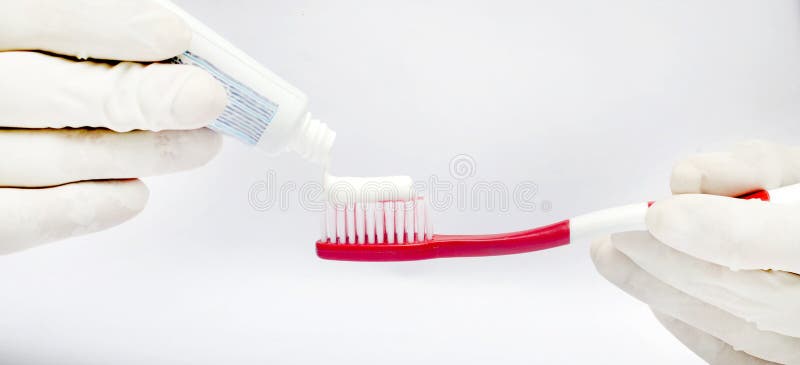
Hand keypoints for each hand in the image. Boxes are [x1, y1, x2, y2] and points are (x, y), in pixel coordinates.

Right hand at [0, 0, 227, 253]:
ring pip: (60, 156)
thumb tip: (166, 49)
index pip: (37, 18)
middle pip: (54, 92)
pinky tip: (136, 194)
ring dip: (144, 153)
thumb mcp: (27, 46)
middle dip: (143, 97)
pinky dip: (92, 206)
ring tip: (200, 146)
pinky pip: (28, 218)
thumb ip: (78, 39)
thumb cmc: (16, 88)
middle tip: (207, 99)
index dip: (108, 26)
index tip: (174, 36)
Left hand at [591, 140, 799, 364]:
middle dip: (668, 261)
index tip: (657, 216)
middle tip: (617, 236)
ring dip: (663, 291)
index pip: (780, 242)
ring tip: (614, 259)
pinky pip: (738, 357)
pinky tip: (658, 298)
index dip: (713, 230)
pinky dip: (692, 326)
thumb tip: (684, 181)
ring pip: (734, 328)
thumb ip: (752, 168)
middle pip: (745, 291)